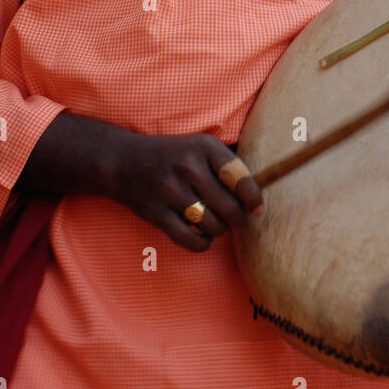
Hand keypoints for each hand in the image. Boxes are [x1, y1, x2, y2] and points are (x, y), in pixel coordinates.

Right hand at [104, 133, 262, 251]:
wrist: (124, 162)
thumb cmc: (174, 155)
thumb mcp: (201, 145)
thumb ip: (230, 163)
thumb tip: (264, 188)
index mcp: (205, 147)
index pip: (241, 179)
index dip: (254, 199)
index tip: (257, 208)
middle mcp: (188, 167)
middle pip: (230, 208)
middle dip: (239, 218)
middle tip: (236, 218)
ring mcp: (170, 191)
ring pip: (213, 225)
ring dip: (220, 229)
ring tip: (216, 222)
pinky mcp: (157, 213)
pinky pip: (190, 240)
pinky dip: (202, 243)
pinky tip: (203, 236)